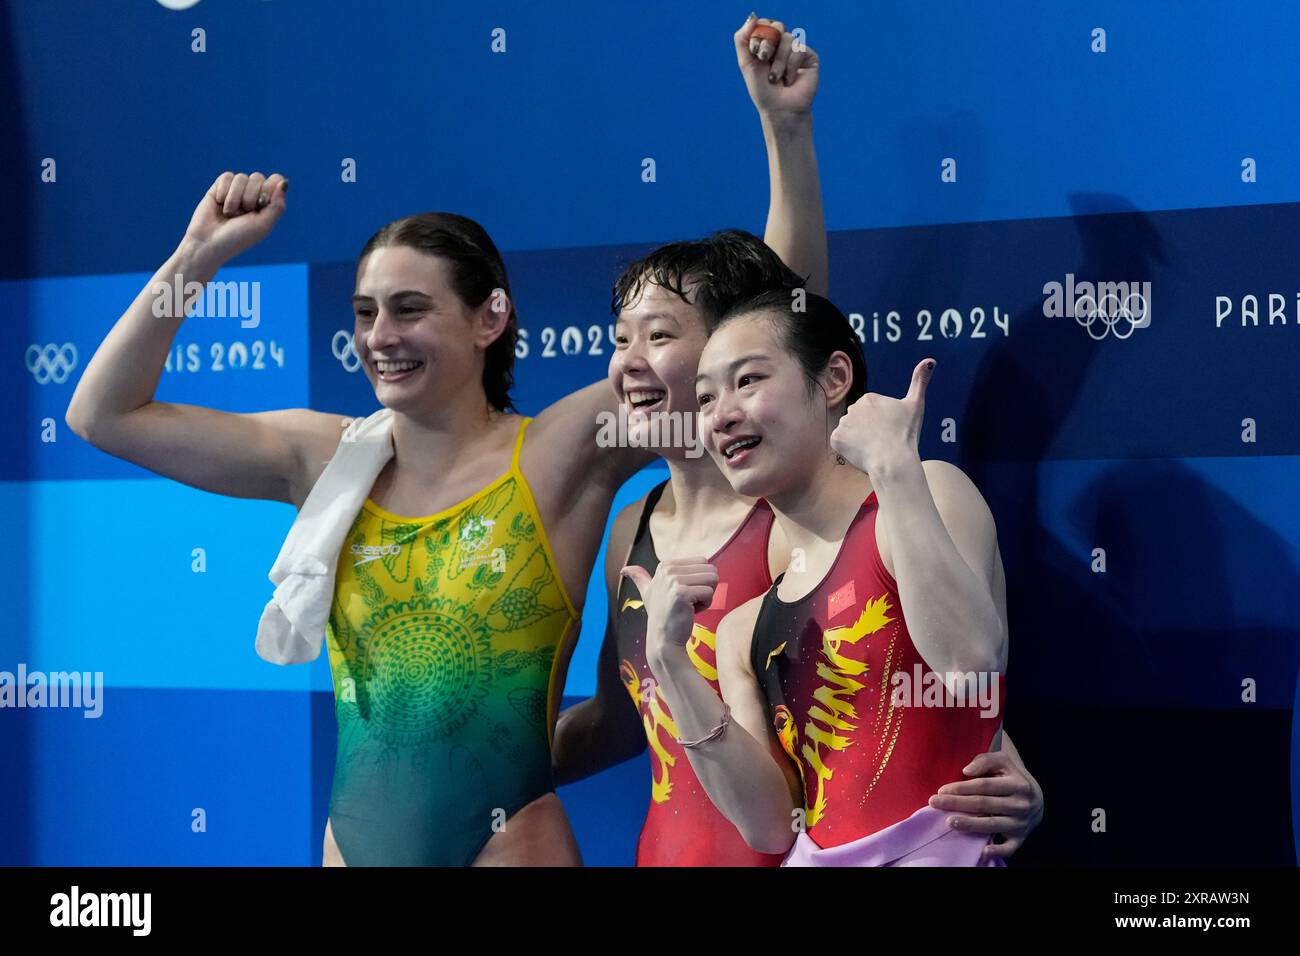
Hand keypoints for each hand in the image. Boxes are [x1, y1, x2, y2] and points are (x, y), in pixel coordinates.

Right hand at [181, 171, 288, 265]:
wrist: (209, 242)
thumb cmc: (239, 237)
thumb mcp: (263, 224)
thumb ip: (278, 205)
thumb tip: (284, 181)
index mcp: (267, 203)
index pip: (276, 180)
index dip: (268, 189)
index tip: (261, 205)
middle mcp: (253, 195)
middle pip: (258, 177)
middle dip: (250, 197)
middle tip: (243, 213)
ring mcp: (236, 190)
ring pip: (241, 177)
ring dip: (235, 198)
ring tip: (229, 213)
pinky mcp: (219, 187)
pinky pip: (227, 177)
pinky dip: (223, 192)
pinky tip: (219, 204)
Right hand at [621, 559, 716, 657]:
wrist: (663, 640)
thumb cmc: (661, 616)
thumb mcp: (647, 593)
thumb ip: (639, 578)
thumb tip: (623, 570)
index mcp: (665, 565)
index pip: (703, 562)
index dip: (699, 581)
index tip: (683, 595)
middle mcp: (668, 570)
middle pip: (710, 569)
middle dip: (705, 587)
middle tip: (688, 602)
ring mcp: (674, 581)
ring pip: (712, 580)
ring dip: (706, 596)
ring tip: (689, 606)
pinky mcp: (682, 593)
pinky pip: (710, 593)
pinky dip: (705, 605)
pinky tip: (690, 612)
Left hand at [734, 14, 819, 115]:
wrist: (780, 109)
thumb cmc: (762, 90)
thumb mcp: (746, 63)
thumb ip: (742, 39)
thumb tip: (753, 16)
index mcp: (767, 43)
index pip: (763, 24)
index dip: (758, 35)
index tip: (755, 53)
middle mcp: (782, 44)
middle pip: (776, 26)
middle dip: (767, 44)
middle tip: (764, 59)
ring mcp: (796, 49)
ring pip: (787, 38)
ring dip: (778, 62)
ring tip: (777, 78)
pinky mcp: (809, 56)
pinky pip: (799, 50)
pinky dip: (790, 67)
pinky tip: (790, 80)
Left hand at [830, 358, 934, 475]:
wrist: (893, 461)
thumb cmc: (906, 434)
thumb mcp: (916, 405)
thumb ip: (920, 381)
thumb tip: (930, 360)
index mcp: (869, 398)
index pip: (872, 413)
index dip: (883, 424)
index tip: (891, 431)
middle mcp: (852, 407)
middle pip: (860, 421)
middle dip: (869, 430)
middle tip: (883, 441)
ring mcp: (843, 423)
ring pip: (850, 432)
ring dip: (858, 440)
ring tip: (874, 449)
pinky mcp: (836, 439)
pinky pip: (840, 444)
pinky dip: (849, 450)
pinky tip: (862, 453)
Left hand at [927, 751, 1043, 860]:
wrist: (1036, 799)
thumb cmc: (1011, 777)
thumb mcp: (1003, 762)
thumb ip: (985, 761)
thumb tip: (966, 771)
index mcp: (1017, 784)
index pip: (984, 786)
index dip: (962, 788)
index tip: (942, 790)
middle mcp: (1021, 805)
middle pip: (984, 804)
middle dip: (958, 804)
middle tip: (935, 803)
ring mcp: (1021, 823)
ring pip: (992, 824)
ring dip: (970, 825)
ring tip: (950, 822)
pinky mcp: (1020, 838)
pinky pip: (1009, 848)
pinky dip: (997, 851)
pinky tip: (982, 851)